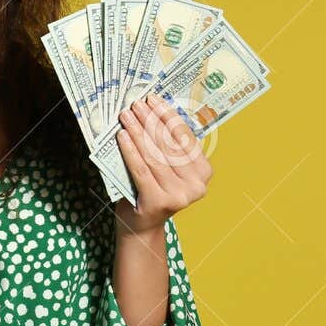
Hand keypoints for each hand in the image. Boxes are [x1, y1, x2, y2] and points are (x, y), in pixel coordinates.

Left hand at [113, 93, 211, 234]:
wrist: (141, 225)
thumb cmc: (152, 190)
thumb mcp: (166, 167)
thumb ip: (166, 147)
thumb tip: (152, 111)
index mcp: (204, 172)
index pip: (184, 137)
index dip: (168, 116)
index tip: (153, 99)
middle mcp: (197, 185)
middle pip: (168, 145)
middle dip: (150, 120)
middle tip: (135, 103)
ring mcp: (179, 195)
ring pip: (154, 155)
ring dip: (138, 131)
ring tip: (126, 115)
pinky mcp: (159, 202)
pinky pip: (141, 169)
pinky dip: (130, 150)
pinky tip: (121, 135)